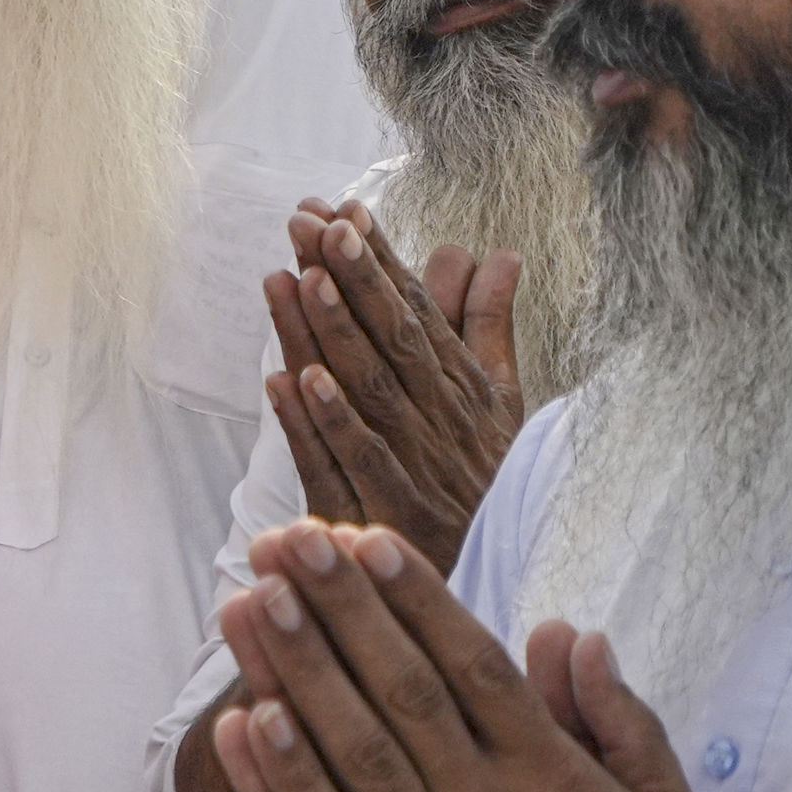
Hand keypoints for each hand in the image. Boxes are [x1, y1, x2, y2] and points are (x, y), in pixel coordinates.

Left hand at [213, 522, 713, 791]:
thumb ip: (620, 723)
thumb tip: (570, 632)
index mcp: (555, 784)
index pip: (471, 666)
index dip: (413, 599)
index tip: (365, 537)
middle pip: (397, 693)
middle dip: (337, 611)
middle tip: (285, 541)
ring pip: (348, 758)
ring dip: (292, 675)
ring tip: (245, 602)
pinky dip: (281, 785)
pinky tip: (246, 722)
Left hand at [261, 201, 524, 574]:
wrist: (473, 580)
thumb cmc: (481, 478)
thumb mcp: (502, 401)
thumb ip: (489, 325)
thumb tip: (498, 254)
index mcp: (466, 390)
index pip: (418, 314)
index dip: (382, 262)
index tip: (346, 212)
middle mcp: (440, 423)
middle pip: (392, 343)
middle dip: (355, 280)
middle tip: (316, 226)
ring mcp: (411, 469)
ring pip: (367, 394)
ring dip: (333, 337)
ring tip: (300, 281)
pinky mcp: (380, 516)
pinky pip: (347, 464)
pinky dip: (320, 423)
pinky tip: (289, 381)